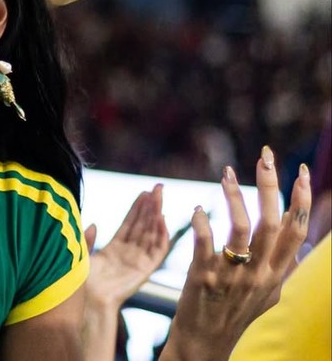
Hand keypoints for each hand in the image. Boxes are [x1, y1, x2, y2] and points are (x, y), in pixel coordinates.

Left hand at [86, 184, 169, 308]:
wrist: (87, 300)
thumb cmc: (80, 281)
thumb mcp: (81, 253)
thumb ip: (88, 239)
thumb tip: (94, 224)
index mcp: (114, 250)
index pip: (130, 224)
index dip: (137, 208)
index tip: (144, 192)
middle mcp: (128, 254)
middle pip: (143, 225)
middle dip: (151, 206)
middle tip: (158, 187)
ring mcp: (137, 262)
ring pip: (151, 233)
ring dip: (156, 215)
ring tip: (159, 196)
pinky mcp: (144, 270)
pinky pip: (157, 251)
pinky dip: (162, 236)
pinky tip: (162, 219)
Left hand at [162, 148, 311, 360]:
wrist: (205, 342)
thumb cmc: (235, 313)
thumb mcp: (268, 295)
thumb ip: (282, 269)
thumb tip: (299, 246)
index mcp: (277, 274)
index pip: (296, 229)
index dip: (300, 198)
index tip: (299, 169)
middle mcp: (260, 273)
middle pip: (273, 222)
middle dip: (270, 185)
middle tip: (265, 156)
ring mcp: (233, 275)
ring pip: (242, 228)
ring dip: (235, 197)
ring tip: (226, 173)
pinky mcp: (204, 276)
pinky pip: (207, 242)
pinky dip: (202, 221)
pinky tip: (198, 208)